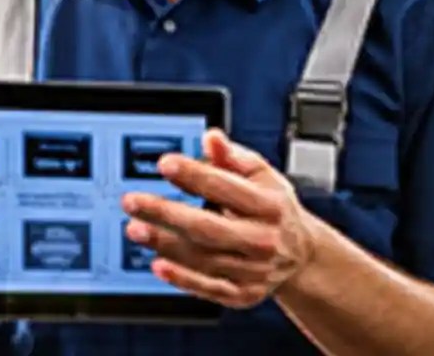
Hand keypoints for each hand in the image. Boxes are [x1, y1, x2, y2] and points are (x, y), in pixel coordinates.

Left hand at [121, 128, 316, 309]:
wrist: (301, 256)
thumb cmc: (274, 208)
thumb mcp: (261, 176)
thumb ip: (232, 157)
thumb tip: (210, 138)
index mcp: (269, 206)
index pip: (226, 188)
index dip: (193, 175)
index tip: (165, 164)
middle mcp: (263, 240)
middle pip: (208, 228)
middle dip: (166, 214)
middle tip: (132, 202)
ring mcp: (254, 271)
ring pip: (203, 259)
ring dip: (165, 244)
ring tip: (135, 228)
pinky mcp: (243, 294)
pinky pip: (208, 288)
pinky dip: (181, 278)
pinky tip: (157, 264)